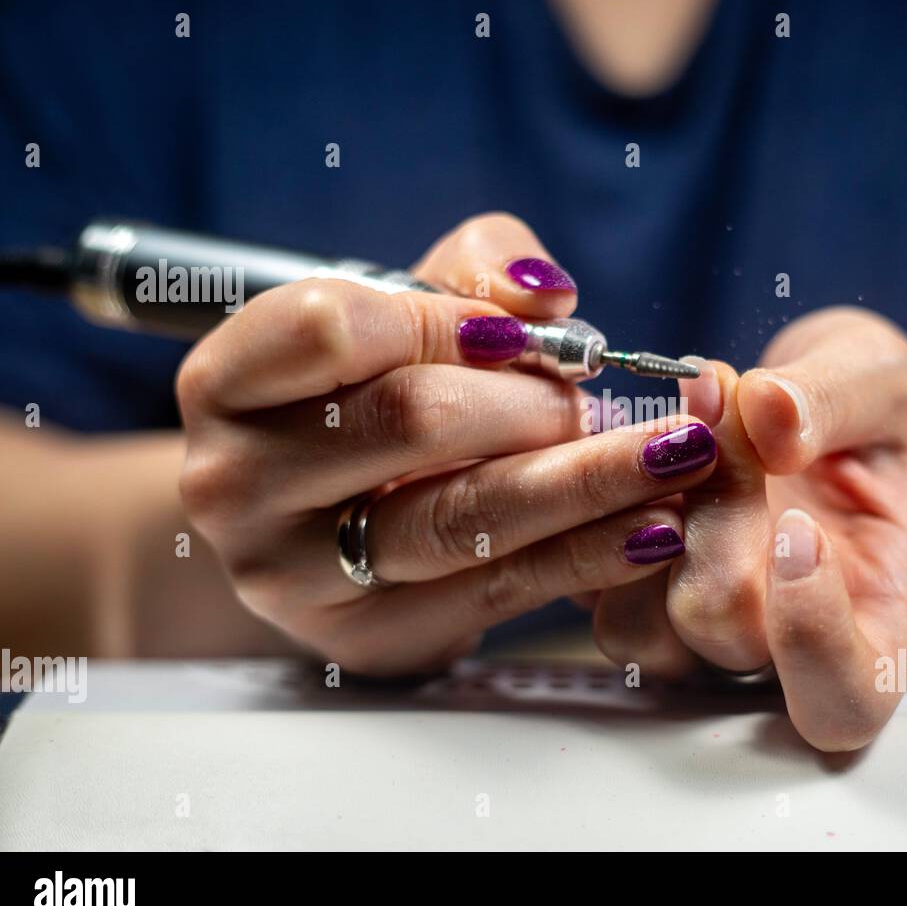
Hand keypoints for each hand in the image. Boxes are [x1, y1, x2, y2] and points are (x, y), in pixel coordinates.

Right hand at [176, 213, 717, 674]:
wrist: (311, 521)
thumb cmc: (361, 395)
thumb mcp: (394, 309)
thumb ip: (469, 270)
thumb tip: (545, 292)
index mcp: (228, 378)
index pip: (334, 326)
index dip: (446, 319)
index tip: (527, 334)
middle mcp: (235, 478)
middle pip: (413, 420)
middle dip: (533, 403)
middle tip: (602, 401)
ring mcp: (291, 570)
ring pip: (463, 517)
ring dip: (588, 481)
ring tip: (678, 456)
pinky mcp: (364, 635)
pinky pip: (496, 589)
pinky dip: (587, 554)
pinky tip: (654, 529)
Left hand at [592, 307, 906, 750]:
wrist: (830, 413)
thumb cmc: (879, 419)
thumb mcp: (885, 380)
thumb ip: (839, 398)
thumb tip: (769, 412)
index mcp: (870, 629)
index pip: (842, 701)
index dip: (810, 634)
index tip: (800, 526)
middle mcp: (772, 646)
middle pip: (720, 628)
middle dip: (720, 510)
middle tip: (735, 411)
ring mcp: (689, 625)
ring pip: (632, 617)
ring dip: (652, 504)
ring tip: (691, 421)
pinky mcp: (623, 587)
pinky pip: (582, 570)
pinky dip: (601, 497)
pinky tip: (645, 431)